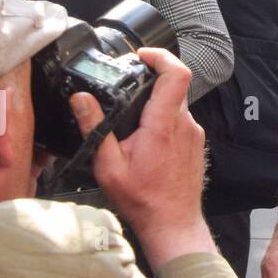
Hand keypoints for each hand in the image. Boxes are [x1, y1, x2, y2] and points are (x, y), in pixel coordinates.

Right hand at [73, 47, 217, 271]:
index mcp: (164, 124)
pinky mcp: (196, 142)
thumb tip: (81, 99)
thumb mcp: (108, 166)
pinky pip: (180, 120)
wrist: (173, 222)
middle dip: (149, 85)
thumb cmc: (142, 198)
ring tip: (131, 127)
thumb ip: (95, 128)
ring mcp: (193, 132)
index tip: (142, 55)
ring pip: (176, 105)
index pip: (177, 74)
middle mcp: (184, 123)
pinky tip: (145, 144)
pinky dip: (163, 122)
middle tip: (126, 92)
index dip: (161, 56)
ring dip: (155, 107)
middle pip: (173, 87)